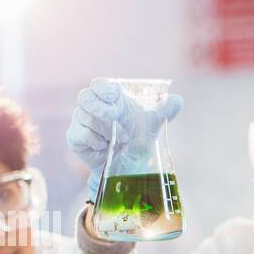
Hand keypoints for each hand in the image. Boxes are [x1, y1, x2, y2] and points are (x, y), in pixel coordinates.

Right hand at [67, 77, 183, 200]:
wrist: (129, 168)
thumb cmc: (137, 142)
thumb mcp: (153, 126)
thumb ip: (164, 111)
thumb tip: (178, 100)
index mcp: (110, 100)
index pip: (99, 85)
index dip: (105, 89)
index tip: (116, 98)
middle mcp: (93, 108)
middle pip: (84, 96)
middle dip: (98, 106)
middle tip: (113, 116)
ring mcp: (82, 123)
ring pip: (83, 117)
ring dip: (103, 129)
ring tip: (117, 140)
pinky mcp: (75, 139)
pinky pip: (79, 134)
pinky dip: (93, 141)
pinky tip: (104, 147)